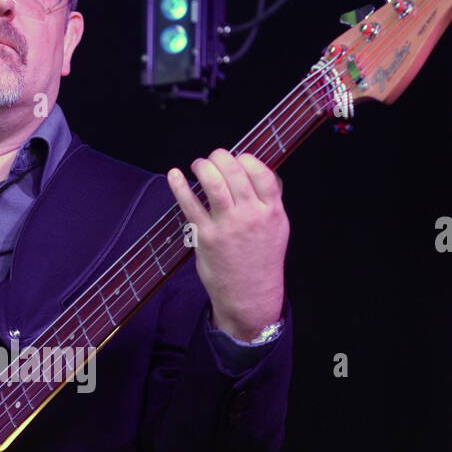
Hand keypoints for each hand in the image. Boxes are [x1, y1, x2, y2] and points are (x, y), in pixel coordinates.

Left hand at [167, 149, 288, 341]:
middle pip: (235, 172)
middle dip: (221, 157)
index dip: (247, 159)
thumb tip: (257, 171)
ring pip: (213, 182)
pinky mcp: (206, 236)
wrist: (250, 294)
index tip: (238, 159)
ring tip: (199, 164)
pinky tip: (173, 175)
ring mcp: (227, 226)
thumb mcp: (278, 227)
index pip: (261, 173)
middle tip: (214, 157)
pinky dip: (179, 186)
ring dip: (203, 166)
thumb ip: (270, 200)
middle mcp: (251, 215)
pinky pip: (190, 204)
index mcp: (271, 211)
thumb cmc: (261, 258)